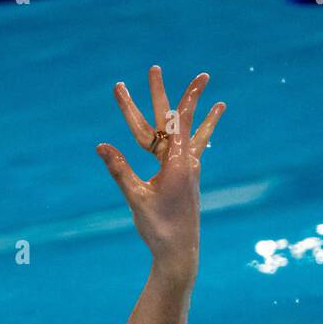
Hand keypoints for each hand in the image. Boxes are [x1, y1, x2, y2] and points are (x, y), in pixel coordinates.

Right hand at [96, 66, 224, 284]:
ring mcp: (190, 173)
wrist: (179, 255)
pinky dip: (202, 140)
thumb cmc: (159, 229)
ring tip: (221, 104)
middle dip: (161, 94)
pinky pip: (196, 154)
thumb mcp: (136, 198)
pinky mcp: (189, 183)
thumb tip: (101, 146)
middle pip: (174, 120)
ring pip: (191, 137)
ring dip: (202, 117)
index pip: (169, 120)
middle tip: (154, 68)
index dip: (160, 94)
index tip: (154, 72)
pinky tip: (209, 135)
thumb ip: (120, 170)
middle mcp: (187, 163)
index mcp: (176, 163)